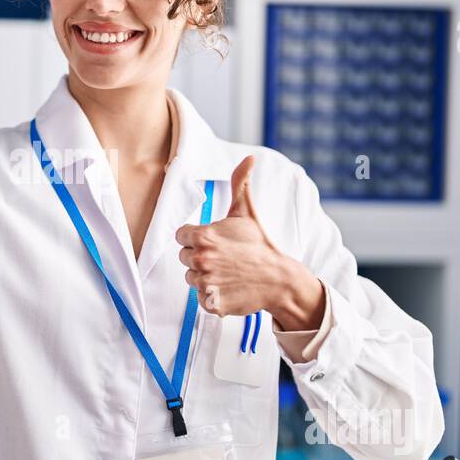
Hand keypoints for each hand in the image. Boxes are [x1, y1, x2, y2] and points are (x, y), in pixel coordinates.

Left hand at [175, 155, 324, 327]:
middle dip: (200, 256)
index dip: (196, 237)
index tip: (214, 240)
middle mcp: (201, 260)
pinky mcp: (211, 303)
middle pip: (184, 257)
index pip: (181, 236)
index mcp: (204, 237)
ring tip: (227, 271)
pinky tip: (228, 286)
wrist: (278, 278)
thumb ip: (239, 183)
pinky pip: (200, 297)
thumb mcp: (246, 213)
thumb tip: (250, 157)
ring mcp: (206, 283)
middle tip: (224, 257)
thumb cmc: (260, 244)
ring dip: (205, 275)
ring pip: (191, 277)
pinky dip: (211, 294)